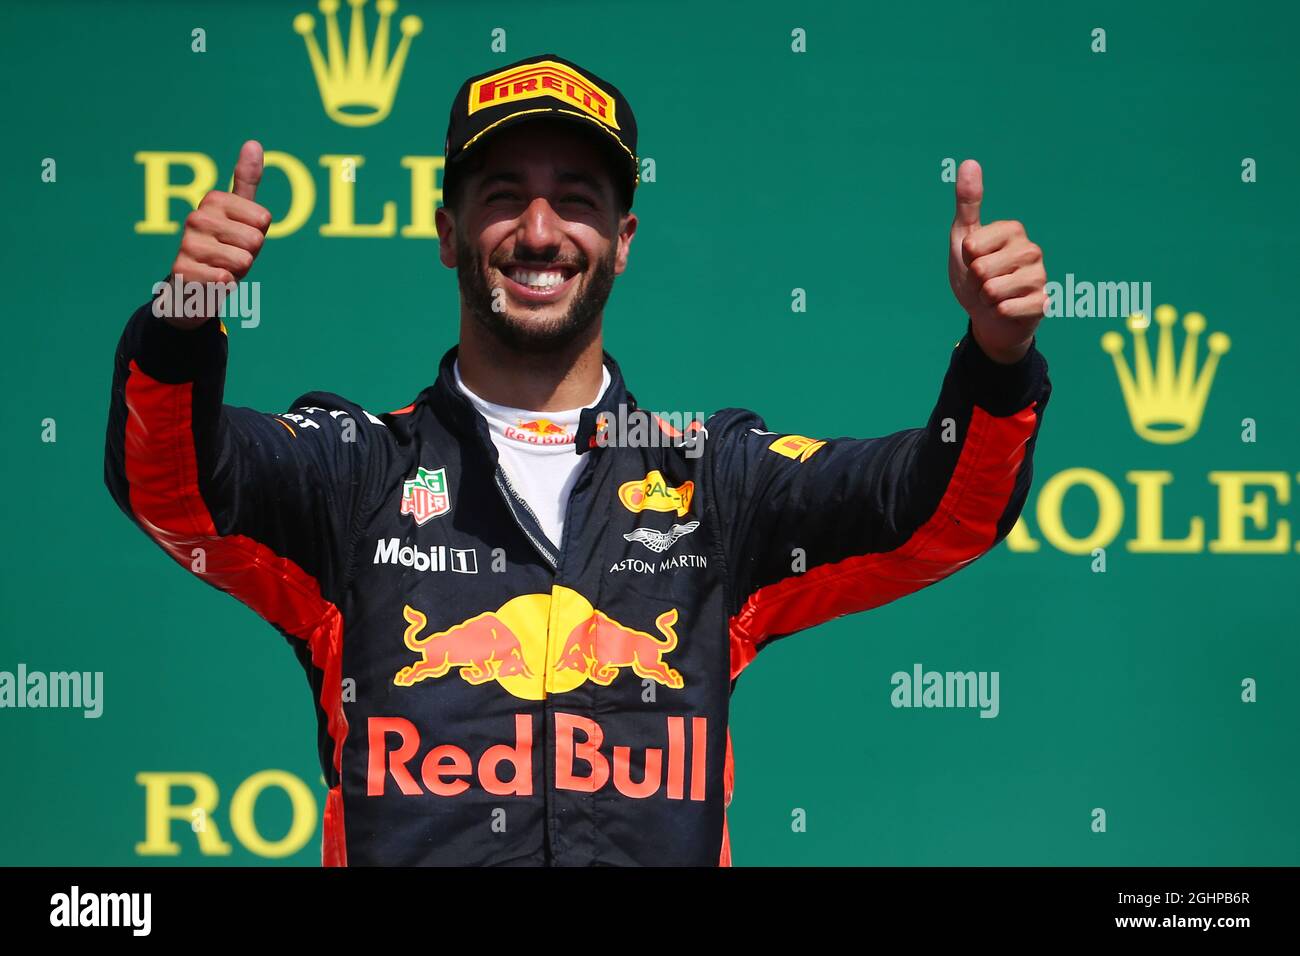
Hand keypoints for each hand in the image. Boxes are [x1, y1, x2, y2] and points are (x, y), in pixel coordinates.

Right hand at [163, 140, 271, 328]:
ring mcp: (187, 244)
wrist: (192, 288)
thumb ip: (246, 181)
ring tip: (220, 269)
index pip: (263, 219)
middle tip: (231, 258)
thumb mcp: (240, 215)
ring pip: (243, 261)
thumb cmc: (223, 249)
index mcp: (213, 201)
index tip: (240, 238)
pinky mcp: (182, 271)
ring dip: (238, 272)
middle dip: (250, 256)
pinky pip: (225, 279)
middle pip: (255, 240)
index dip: (258, 235)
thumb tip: (253, 142)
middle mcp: (196, 217)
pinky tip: (211, 283)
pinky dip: (225, 287)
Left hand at [947, 160, 1045, 362]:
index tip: (974, 261)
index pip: (972, 246)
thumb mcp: (963, 238)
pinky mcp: (1043, 303)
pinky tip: (1006, 310)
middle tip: (983, 283)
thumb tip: (969, 162)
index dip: (966, 259)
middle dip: (975, 282)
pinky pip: (1008, 309)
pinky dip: (998, 314)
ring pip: (993, 291)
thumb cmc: (974, 276)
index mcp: (1013, 230)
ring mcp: (1040, 277)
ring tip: (993, 296)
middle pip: (982, 270)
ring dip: (985, 299)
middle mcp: (1032, 250)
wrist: (987, 316)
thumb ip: (967, 203)